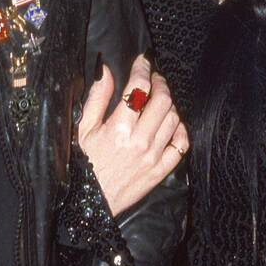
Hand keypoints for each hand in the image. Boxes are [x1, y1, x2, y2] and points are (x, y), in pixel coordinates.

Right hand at [77, 53, 188, 216]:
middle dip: (160, 83)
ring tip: (159, 100)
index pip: (138, 88)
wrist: (92, 204)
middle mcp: (139, 141)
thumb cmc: (84, 164)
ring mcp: (153, 156)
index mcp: (117, 129)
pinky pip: (182, 144)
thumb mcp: (83, 129)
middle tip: (154, 79)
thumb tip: (106, 70)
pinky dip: (180, 129)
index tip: (143, 61)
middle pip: (162, 100)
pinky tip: (171, 124)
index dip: (143, 69)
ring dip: (169, 104)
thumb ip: (96, 98)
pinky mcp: (161, 171)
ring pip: (173, 118)